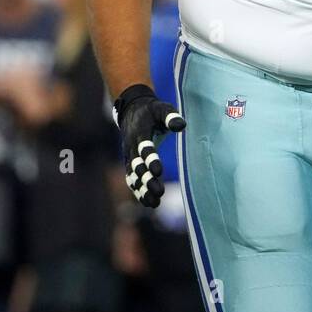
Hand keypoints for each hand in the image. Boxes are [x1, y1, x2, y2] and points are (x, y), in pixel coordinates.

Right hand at [114, 84, 184, 207]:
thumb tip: (181, 125)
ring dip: (142, 189)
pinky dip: (138, 191)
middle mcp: (132, 147)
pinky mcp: (130, 162)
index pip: (144, 148)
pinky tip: (149, 202)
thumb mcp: (161, 108)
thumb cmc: (151, 110)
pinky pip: (132, 179)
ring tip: (154, 202)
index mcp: (139, 133)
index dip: (151, 159)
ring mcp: (129, 156)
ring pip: (133, 176)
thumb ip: (170, 116)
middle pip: (138, 166)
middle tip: (159, 192)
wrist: (132, 110)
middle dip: (147, 180)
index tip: (158, 171)